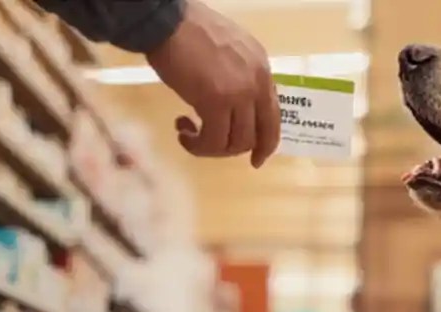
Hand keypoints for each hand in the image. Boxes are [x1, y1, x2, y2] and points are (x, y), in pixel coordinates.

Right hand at [146, 0, 279, 166]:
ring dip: (210, 148)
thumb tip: (233, 106)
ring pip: (235, 142)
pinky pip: (213, 141)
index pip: (273, 117)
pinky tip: (182, 132)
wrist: (168, 22)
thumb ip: (238, 77)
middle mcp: (257, 83)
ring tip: (189, 135)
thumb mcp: (228, 52)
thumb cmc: (189, 32)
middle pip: (255, 135)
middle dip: (231, 149)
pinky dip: (197, 146)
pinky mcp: (216, 103)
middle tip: (207, 144)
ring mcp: (239, 93)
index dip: (266, 143)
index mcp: (262, 69)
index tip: (255, 160)